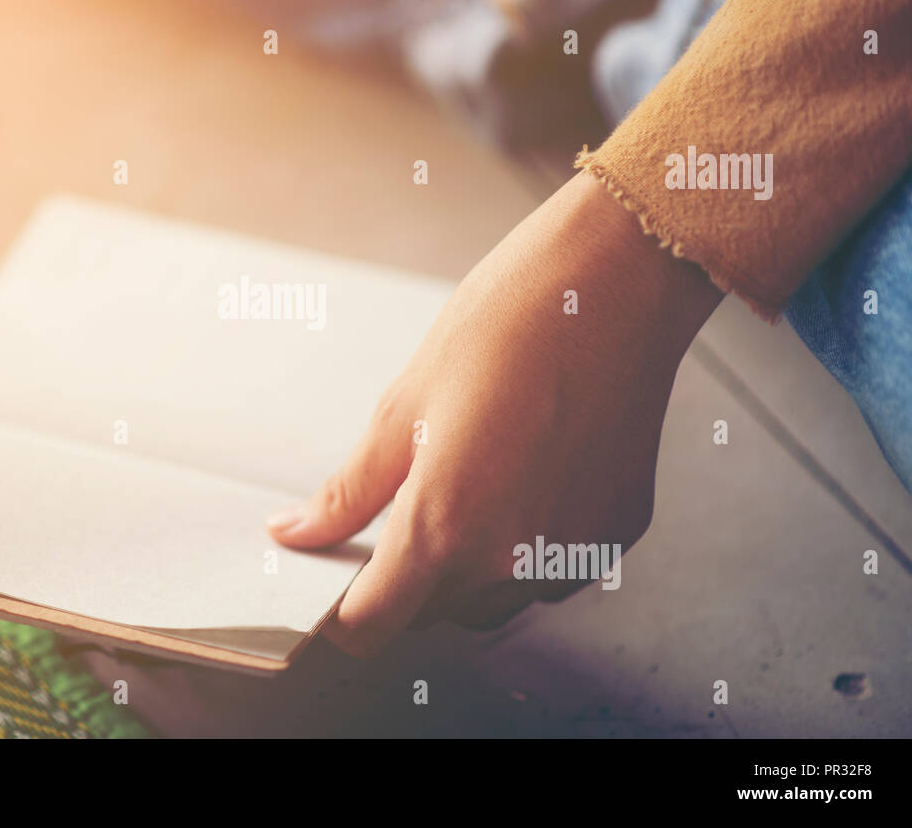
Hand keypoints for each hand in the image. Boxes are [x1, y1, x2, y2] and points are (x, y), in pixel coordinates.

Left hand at [266, 172, 723, 655]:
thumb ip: (347, 493)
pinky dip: (520, 547)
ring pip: (489, 600)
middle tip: (399, 504)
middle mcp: (510, 558)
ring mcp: (568, 554)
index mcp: (445, 526)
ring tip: (467, 479)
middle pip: (428, 613)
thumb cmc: (506, 326)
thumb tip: (296, 534)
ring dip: (461, 568)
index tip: (330, 592)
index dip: (340, 618)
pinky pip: (544, 572)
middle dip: (401, 578)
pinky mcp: (612, 538)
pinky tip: (520, 479)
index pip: (372, 626)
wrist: (616, 285)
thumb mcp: (402, 408)